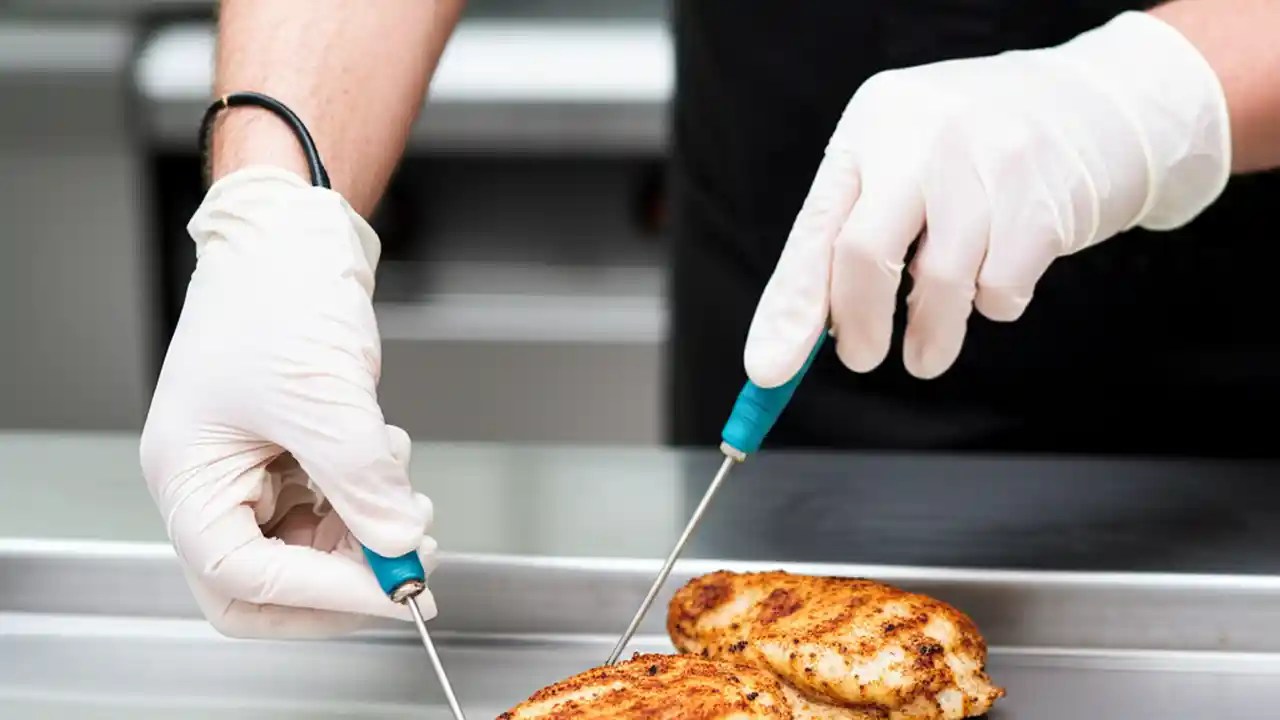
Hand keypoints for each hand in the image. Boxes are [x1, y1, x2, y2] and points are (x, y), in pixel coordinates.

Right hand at [140, 166, 434, 638]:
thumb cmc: (277, 293)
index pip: (243, 577)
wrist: (293, 234)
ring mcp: (250, 469)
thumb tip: (399, 548)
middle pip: (268, 582)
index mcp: (188, 476)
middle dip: (342, 577)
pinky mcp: (288, 453)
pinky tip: (386, 454)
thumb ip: (364, 484)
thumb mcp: (326, 397)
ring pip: (308, 547)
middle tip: (405, 565)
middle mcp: (211, 482)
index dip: (324, 593)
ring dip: (365, 533)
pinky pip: (328, 506)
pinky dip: (366, 496)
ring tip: (406, 493)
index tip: (393, 590)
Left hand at [744, 11, 1230, 383]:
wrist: (1100, 106)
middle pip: (866, 251)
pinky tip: (997, 275)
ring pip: (942, 281)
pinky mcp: (1048, 199)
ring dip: (932, 333)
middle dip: (860, 324)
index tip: (769, 369)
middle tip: (862, 360)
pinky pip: (1002, 289)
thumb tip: (789, 341)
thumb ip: (844, 241)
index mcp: (873, 124)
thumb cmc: (973, 154)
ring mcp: (991, 160)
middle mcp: (924, 133)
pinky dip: (993, 305)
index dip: (792, 305)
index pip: (817, 228)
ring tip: (930, 346)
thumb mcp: (898, 166)